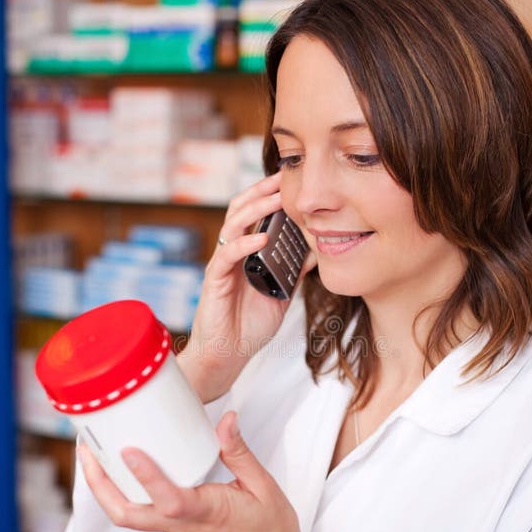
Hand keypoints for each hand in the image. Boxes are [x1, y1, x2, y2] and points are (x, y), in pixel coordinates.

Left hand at [78, 411, 315, 531]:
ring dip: (104, 488)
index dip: (147, 477)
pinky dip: (121, 491)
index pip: (170, 500)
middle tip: (87, 449)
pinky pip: (139, 512)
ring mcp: (174, 530)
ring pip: (127, 515)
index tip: (129, 450)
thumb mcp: (265, 488)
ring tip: (93, 452)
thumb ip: (240, 454)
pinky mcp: (173, 528)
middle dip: (101, 485)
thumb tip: (226, 419)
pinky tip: (119, 468)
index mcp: (207, 514)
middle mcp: (183, 524)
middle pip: (127, 515)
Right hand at [177, 171, 314, 403]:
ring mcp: (222, 264)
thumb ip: (293, 270)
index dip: (269, 195)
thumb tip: (317, 249)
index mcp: (246, 252)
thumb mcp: (281, 292)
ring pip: (232, 225)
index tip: (291, 180)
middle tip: (283, 178)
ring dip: (255, 210)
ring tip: (276, 200)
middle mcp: (232, 252)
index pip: (254, 213)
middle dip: (261, 192)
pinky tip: (261, 238)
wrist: (229, 354)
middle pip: (240, 209)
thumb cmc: (250, 324)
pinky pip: (227, 256)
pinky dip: (244, 244)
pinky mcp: (214, 280)